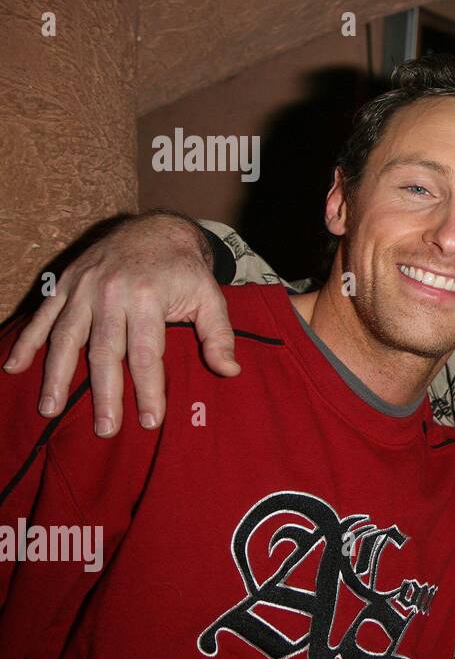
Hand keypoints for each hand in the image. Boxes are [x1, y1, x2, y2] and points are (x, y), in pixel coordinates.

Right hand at [2, 212, 238, 435]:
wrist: (157, 229)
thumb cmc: (185, 270)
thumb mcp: (211, 296)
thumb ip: (219, 335)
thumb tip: (230, 372)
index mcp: (148, 297)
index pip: (146, 354)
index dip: (149, 390)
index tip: (151, 421)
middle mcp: (111, 293)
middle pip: (105, 352)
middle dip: (105, 394)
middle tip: (106, 429)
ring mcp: (84, 287)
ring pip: (66, 338)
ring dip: (56, 376)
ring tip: (50, 410)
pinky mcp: (66, 282)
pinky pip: (43, 315)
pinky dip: (27, 341)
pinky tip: (15, 367)